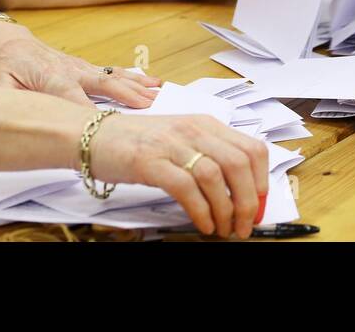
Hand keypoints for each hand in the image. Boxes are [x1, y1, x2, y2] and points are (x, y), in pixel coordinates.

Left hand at [0, 25, 161, 107]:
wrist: (14, 42)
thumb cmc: (8, 66)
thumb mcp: (1, 86)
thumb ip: (8, 101)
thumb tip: (11, 117)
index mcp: (53, 80)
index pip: (75, 101)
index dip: (93, 114)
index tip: (111, 127)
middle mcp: (74, 72)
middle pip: (106, 86)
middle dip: (129, 97)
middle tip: (151, 107)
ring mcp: (84, 68)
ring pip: (116, 77)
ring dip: (139, 86)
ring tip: (161, 93)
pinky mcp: (90, 67)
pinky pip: (116, 72)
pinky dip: (137, 77)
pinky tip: (155, 82)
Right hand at [88, 114, 270, 238]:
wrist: (92, 135)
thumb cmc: (137, 142)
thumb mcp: (181, 140)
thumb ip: (208, 156)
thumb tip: (239, 190)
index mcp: (206, 124)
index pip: (252, 149)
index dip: (262, 181)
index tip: (260, 207)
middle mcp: (193, 129)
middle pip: (240, 163)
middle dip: (250, 200)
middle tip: (246, 225)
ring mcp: (172, 144)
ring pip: (216, 176)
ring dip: (226, 209)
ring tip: (224, 229)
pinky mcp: (150, 161)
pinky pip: (186, 187)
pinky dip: (201, 210)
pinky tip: (203, 224)